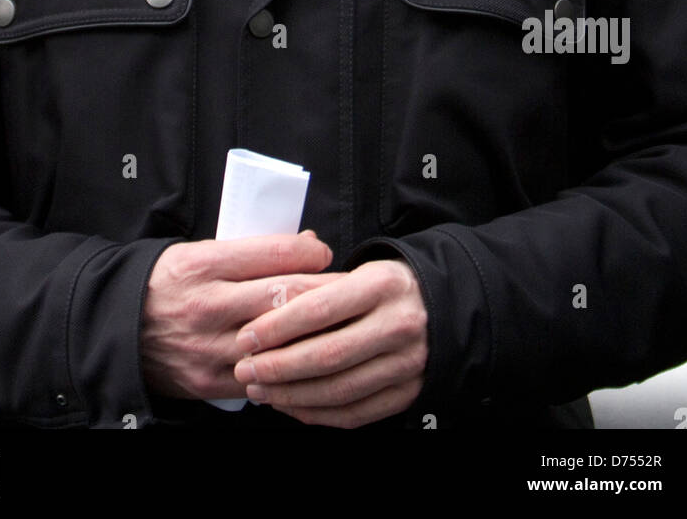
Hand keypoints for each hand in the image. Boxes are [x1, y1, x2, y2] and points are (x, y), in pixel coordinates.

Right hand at [140, 231, 335, 398]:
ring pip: (280, 340)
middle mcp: (209, 304)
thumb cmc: (167, 283)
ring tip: (340, 324)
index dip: (309, 252)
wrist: (118, 328)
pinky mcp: (210, 381)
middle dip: (325, 291)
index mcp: (205, 264)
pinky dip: (289, 369)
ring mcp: (210, 347)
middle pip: (285, 296)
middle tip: (349, 288)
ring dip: (316, 333)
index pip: (273, 254)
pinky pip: (263, 377)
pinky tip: (309, 360)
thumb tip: (306, 245)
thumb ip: (250, 251)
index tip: (325, 253)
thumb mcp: (199, 252)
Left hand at [232, 259, 427, 427]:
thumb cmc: (383, 287)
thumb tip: (260, 314)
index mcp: (382, 285)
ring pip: (339, 390)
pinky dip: (317, 414)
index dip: (278, 326)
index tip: (246, 337)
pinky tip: (290, 406)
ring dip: (292, 395)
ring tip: (259, 390)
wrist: (441, 305)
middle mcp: (398, 325)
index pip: (320, 308)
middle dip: (278, 367)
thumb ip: (313, 288)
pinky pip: (355, 413)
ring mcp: (407, 364)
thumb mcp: (356, 272)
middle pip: (328, 355)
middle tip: (245, 369)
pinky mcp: (407, 393)